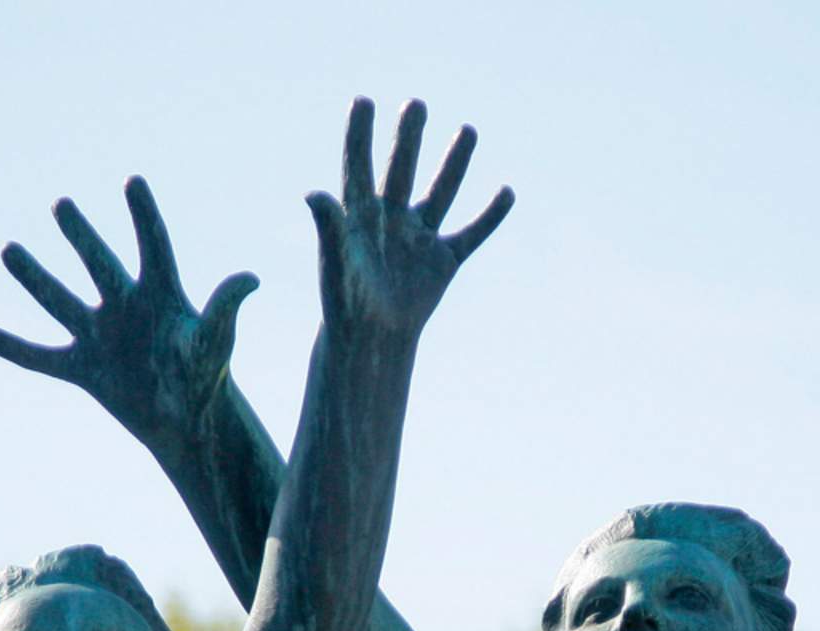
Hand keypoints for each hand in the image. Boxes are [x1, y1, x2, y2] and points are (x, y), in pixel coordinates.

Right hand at [0, 177, 258, 450]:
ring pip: (60, 301)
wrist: (188, 424)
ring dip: (34, 278)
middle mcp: (126, 307)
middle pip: (98, 263)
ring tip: (8, 249)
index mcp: (161, 295)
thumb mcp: (214, 342)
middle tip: (62, 205)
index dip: (143, 216)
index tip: (133, 181)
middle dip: (79, 235)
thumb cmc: (207, 379)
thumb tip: (250, 278)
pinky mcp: (84, 369)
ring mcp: (101, 336)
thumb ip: (224, 308)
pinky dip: (14, 349)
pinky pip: (42, 357)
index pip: (152, 246)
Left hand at [306, 98, 514, 343]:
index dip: (359, 135)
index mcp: (360, 216)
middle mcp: (390, 219)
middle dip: (410, 137)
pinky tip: (506, 192)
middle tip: (416, 105)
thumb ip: (329, 227)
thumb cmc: (346, 302)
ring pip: (441, 192)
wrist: (372, 340)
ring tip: (468, 130)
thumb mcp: (336, 262)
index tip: (363, 101)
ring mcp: (419, 238)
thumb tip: (313, 193)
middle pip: (402, 169)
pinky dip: (490, 216)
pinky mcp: (443, 260)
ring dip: (455, 163)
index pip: (360, 166)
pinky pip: (472, 233)